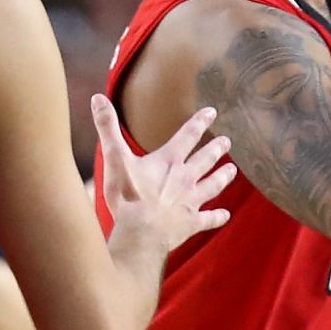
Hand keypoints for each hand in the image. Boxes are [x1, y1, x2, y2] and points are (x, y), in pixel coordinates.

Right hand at [94, 96, 237, 259]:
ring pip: (212, 186)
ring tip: (232, 170)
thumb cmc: (127, 195)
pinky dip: (217, 217)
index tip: (212, 112)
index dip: (199, 122)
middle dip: (216, 149)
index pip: (187, 135)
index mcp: (168, 161)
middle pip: (204, 160)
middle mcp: (184, 179)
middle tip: (227, 141)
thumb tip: (98, 98)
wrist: (141, 232)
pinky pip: (208, 219)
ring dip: (222, 177)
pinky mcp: (190, 223)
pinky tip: (226, 215)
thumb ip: (108, 128)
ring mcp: (190, 202)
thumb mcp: (114, 157)